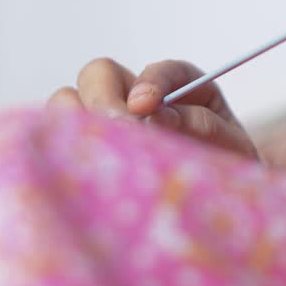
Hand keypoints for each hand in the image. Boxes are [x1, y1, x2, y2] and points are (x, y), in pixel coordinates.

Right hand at [48, 58, 259, 161]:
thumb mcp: (230, 148)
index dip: (151, 82)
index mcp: (181, 87)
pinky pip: (55, 137)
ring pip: (66, 101)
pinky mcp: (83, 150)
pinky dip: (60, 146)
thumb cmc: (226, 175)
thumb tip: (157, 116)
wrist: (215, 214)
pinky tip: (78, 170)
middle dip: (104, 98)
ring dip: (75, 121)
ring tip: (95, 154)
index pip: (162, 72)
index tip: (145, 106)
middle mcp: (135, 96)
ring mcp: (105, 121)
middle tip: (117, 131)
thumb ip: (201, 127)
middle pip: (98, 74)